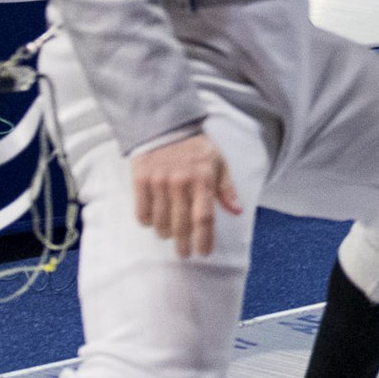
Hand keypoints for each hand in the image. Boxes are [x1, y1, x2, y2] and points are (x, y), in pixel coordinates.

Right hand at [131, 133, 242, 258]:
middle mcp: (181, 182)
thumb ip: (226, 189)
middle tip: (185, 253)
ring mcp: (159, 182)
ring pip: (161, 222)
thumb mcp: (218, 162)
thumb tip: (237, 211)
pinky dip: (147, 221)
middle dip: (184, 244)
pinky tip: (152, 222)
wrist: (166, 124)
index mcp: (203, 179)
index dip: (204, 239)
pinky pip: (142, 211)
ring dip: (166, 234)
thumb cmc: (196, 147)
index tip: (204, 252)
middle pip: (182, 224)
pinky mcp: (141, 180)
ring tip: (169, 235)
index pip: (204, 218)